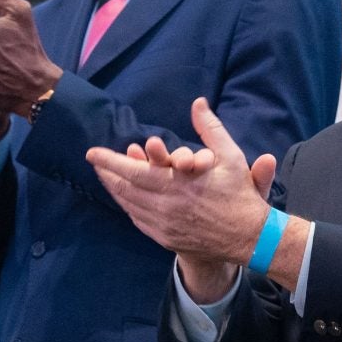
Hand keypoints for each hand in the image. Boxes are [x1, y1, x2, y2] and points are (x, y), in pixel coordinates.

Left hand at [86, 98, 278, 299]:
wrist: (249, 238)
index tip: (92, 152)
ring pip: (129, 205)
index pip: (134, 171)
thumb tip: (198, 103)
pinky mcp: (165, 238)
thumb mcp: (230, 156)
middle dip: (107, 173)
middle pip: (125, 188)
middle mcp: (166, 206)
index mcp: (178, 184)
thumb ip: (210, 128)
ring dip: (114, 188)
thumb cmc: (239, 194)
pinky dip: (127, 205)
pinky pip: (138, 220)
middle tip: (95, 162)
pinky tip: (124, 197)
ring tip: (105, 175)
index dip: (111, 161)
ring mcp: (164, 225)